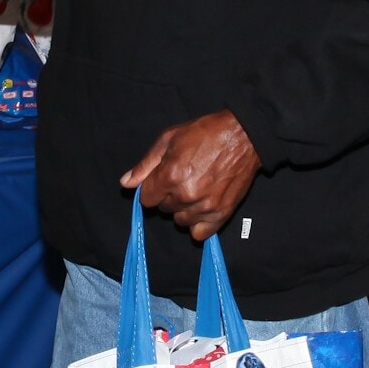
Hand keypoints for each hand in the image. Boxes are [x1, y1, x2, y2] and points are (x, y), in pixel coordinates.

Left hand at [121, 110, 260, 241]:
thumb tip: (125, 184)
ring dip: (183, 209)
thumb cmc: (205, 133)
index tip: (162, 180)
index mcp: (170, 176)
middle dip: (168, 196)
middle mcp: (186, 195)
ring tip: (195, 190)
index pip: (146, 199)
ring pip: (180, 221)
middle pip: (163, 209)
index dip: (152, 189)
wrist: (243, 136)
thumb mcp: (168, 139)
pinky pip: (200, 233)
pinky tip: (201, 208)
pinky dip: (198, 224)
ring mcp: (205, 207)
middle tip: (184, 179)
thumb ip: (145, 165)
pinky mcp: (222, 214)